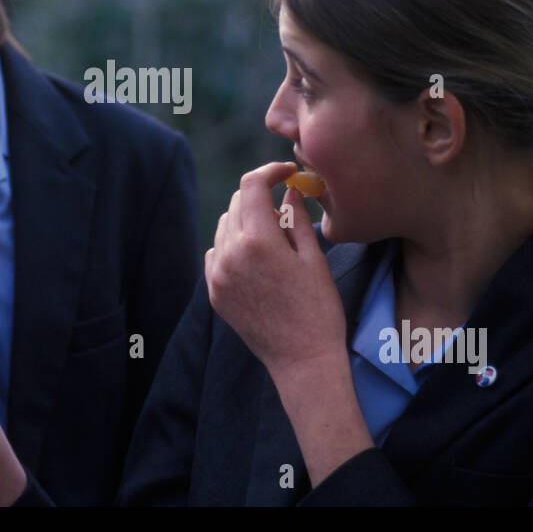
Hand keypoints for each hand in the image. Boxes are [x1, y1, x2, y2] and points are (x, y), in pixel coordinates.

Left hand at [204, 161, 346, 374]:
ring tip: (275, 239)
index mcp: (258, 241)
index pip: (252, 185)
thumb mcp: (313, 258)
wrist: (302, 360)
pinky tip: (257, 260)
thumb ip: (296, 218)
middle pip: (237, 202)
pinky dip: (233, 245)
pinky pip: (216, 252)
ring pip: (225, 225)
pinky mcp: (214, 292)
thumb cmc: (318, 309)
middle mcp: (230, 254)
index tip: (288, 172)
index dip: (270, 171)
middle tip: (287, 210)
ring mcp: (218, 274)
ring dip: (246, 220)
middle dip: (261, 197)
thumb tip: (289, 189)